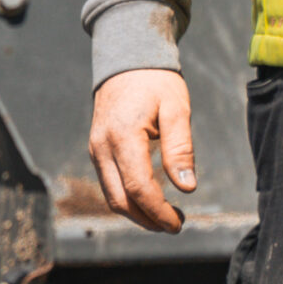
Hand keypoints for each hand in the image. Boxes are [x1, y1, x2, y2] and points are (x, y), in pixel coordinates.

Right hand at [88, 68, 194, 232]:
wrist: (127, 58)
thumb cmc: (156, 82)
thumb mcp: (176, 109)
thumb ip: (180, 148)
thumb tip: (187, 188)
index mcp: (122, 136)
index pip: (139, 188)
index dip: (158, 211)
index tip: (178, 223)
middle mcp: (102, 147)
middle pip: (120, 201)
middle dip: (147, 220)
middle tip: (175, 225)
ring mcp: (95, 150)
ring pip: (111, 197)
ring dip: (137, 214)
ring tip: (165, 217)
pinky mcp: (97, 150)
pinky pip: (109, 184)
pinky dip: (128, 199)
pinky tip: (150, 200)